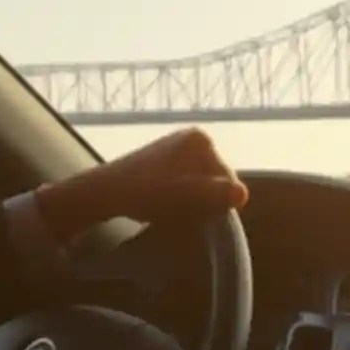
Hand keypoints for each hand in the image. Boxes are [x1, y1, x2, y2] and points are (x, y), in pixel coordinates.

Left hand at [34, 127, 248, 241]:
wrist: (106, 192)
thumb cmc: (147, 192)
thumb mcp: (185, 196)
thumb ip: (214, 195)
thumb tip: (243, 194)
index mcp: (200, 140)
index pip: (226, 180)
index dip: (214, 201)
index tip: (190, 209)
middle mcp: (192, 138)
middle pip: (213, 182)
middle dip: (200, 201)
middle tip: (177, 211)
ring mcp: (177, 148)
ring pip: (199, 186)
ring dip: (188, 203)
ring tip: (166, 209)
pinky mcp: (165, 161)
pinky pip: (184, 185)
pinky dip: (176, 199)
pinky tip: (159, 205)